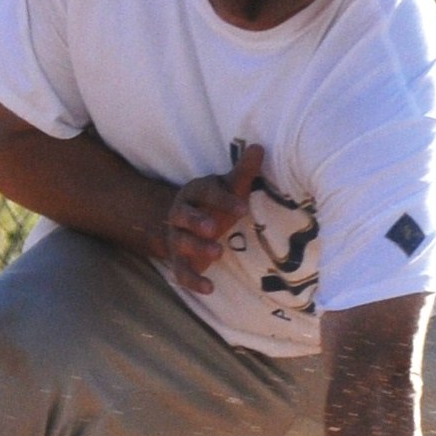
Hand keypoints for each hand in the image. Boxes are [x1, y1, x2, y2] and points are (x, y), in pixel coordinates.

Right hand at [155, 139, 267, 294]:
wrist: (187, 224)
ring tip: (218, 252)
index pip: (207, 193)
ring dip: (197, 248)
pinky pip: (181, 272)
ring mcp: (178, 238)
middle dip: (197, 221)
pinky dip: (193, 281)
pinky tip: (209, 288)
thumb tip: (258, 147)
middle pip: (183, 216)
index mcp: (195, 192)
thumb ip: (243, 171)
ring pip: (181, 243)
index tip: (243, 207)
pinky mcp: (179, 259)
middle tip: (214, 228)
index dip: (224, 200)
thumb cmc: (215, 202)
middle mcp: (181, 214)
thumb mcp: (229, 187)